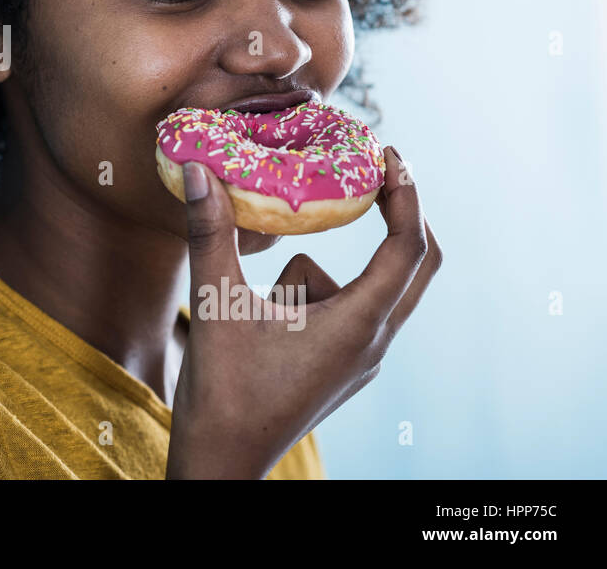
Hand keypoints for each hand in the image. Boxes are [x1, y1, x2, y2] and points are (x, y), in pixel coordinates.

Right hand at [165, 145, 442, 478]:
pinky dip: (308, 297)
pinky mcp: (342, 368)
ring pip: (358, 289)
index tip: (387, 154)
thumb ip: (210, 233)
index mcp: (357, 326)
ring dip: (314, 275)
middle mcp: (372, 342)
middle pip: (414, 266)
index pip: (407, 249)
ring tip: (260, 306)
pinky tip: (263, 320)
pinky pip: (342, 311)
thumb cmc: (222, 390)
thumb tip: (201, 170)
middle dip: (396, 217)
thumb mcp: (214, 303)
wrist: (221, 462)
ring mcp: (360, 359)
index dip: (405, 196)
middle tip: (369, 174)